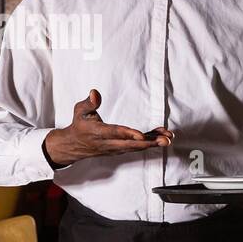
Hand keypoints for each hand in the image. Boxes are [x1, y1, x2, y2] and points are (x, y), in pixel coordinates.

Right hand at [43, 89, 171, 165]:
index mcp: (97, 132)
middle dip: (148, 143)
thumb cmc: (79, 125)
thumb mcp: (79, 111)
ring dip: (153, 143)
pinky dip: (150, 141)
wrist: (74, 146)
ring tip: (168, 138)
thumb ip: (89, 103)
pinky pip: (137, 146)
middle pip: (130, 144)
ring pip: (136, 147)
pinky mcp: (121, 149)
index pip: (115, 133)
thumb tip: (95, 92)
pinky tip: (162, 136)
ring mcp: (115, 148)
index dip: (128, 134)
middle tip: (164, 140)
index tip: (141, 136)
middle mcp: (108, 143)